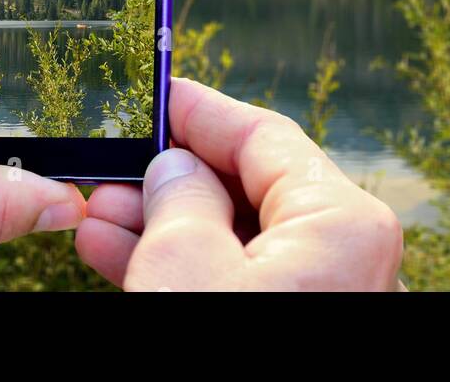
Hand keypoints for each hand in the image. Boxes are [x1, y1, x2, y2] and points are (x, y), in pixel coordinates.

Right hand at [76, 78, 403, 290]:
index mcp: (344, 222)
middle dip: (171, 179)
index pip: (265, 136)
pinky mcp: (301, 321)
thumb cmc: (226, 360)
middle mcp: (349, 255)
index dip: (200, 112)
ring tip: (100, 218)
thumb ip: (179, 201)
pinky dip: (188, 270)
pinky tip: (122, 256)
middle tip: (112, 171)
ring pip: (239, 241)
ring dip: (166, 228)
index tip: (156, 95)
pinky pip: (242, 282)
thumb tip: (175, 169)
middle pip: (250, 189)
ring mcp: (328, 294)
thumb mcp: (186, 268)